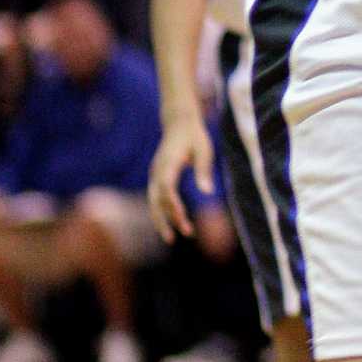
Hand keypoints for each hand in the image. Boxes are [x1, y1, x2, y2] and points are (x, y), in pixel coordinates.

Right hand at [147, 114, 214, 241]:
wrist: (179, 122)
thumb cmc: (194, 135)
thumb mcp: (204, 149)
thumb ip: (203, 169)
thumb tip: (208, 192)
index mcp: (168, 162)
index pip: (167, 188)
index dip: (172, 204)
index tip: (181, 218)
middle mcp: (157, 170)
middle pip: (155, 200)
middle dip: (163, 220)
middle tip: (173, 239)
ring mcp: (155, 174)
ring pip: (153, 202)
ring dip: (161, 220)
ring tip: (172, 239)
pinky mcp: (157, 177)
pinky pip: (157, 198)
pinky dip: (162, 212)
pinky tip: (172, 224)